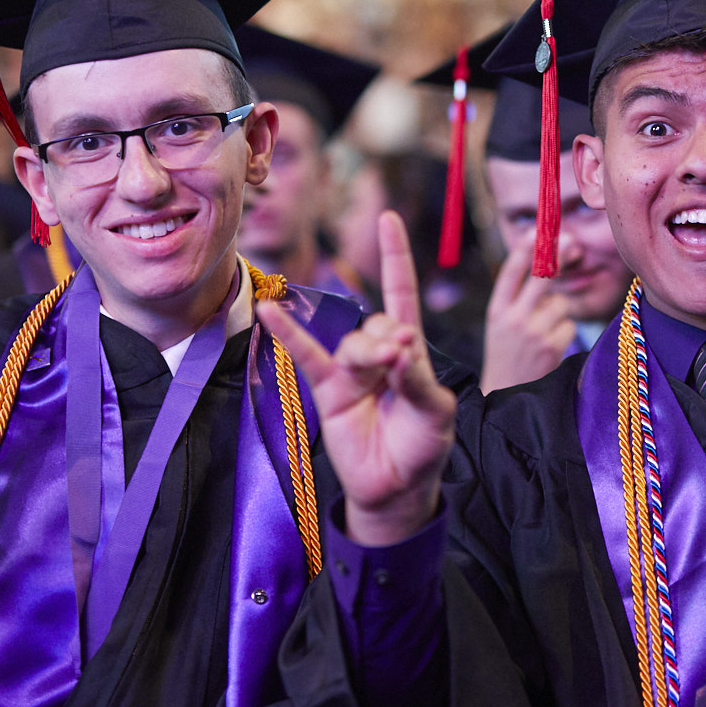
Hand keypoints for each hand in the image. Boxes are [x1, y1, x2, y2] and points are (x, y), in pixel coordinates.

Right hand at [261, 211, 456, 546]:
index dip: (395, 257)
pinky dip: (289, 334)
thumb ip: (416, 378)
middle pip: (379, 323)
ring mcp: (353, 370)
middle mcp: (380, 354)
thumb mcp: (434, 412)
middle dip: (391, 339)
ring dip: (367, 352)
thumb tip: (399, 347)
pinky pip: (307, 355)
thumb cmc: (423, 445)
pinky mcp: (329, 390)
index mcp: (411, 352)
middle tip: (399, 363)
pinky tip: (271, 312)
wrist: (397, 488)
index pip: (402, 294)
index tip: (387, 218)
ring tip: (381, 371)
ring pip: (354, 342)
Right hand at [479, 246, 575, 393]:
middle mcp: (513, 319)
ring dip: (557, 313)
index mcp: (496, 310)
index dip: (526, 249)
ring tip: (542, 333)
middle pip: (541, 278)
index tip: (538, 231)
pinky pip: (570, 325)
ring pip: (560, 304)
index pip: (511, 272)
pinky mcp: (551, 347)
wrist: (505, 396)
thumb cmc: (506, 354)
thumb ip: (518, 298)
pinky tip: (550, 347)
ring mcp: (533, 333)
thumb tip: (549, 266)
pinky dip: (564, 333)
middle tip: (571, 241)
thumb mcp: (501, 324)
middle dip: (558, 256)